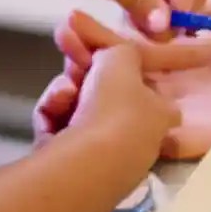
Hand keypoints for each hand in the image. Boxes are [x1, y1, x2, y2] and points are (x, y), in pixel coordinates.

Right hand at [33, 45, 179, 159]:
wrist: (86, 165)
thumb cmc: (115, 108)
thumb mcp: (122, 57)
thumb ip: (117, 46)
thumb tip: (112, 49)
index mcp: (159, 114)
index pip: (145, 82)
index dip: (119, 60)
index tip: (92, 40)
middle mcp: (136, 139)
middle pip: (103, 92)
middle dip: (80, 67)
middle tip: (64, 41)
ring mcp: (105, 159)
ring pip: (76, 109)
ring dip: (64, 93)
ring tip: (62, 92)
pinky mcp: (72, 171)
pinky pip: (59, 132)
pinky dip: (53, 118)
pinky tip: (51, 114)